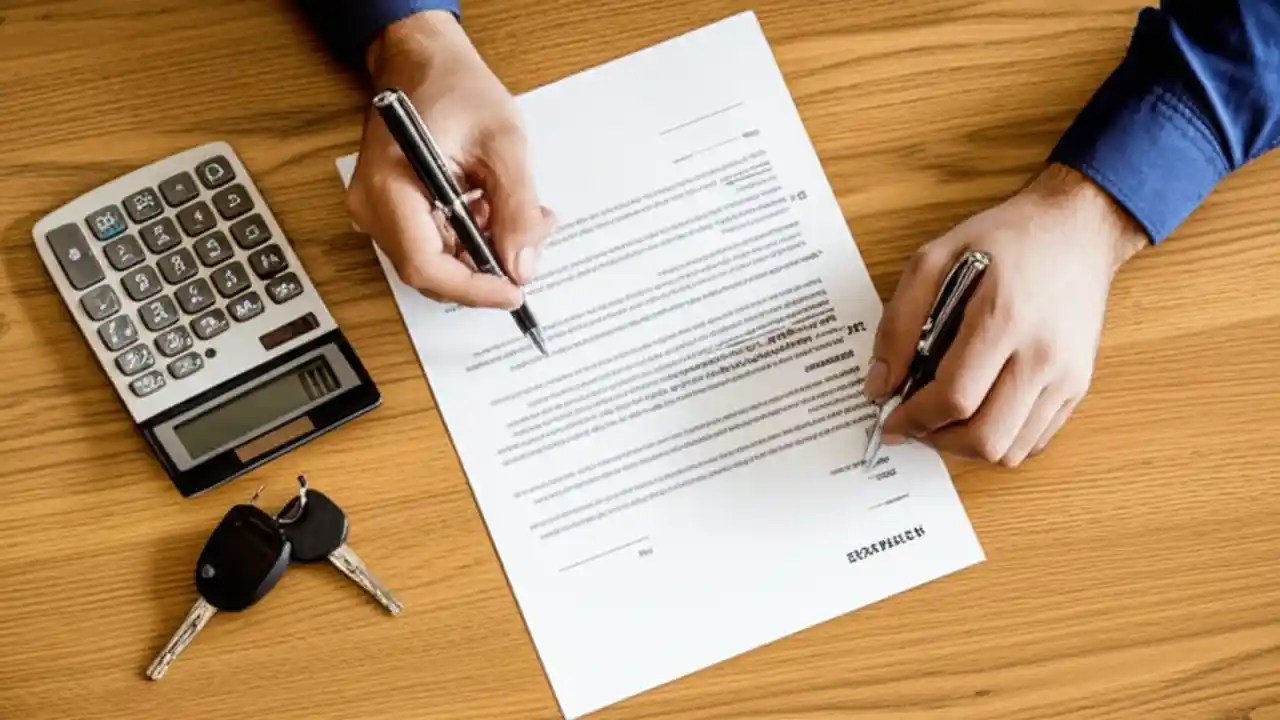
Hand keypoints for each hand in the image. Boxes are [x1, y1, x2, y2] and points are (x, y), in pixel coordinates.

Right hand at [345, 11, 554, 308]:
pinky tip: (497, 211)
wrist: (424, 61)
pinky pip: (435, 243)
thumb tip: (523, 266)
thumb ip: (516, 209)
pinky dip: (473, 238)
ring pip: (437, 262)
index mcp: (389, 187)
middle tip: (532, 244)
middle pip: (431, 271)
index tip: (514, 290)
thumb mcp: (503, 143)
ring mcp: (380, 211)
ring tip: (524, 219)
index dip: (473, 288)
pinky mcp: (395, 211)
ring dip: (485, 252)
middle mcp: (373, 207)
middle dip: (487, 269)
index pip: (425, 265)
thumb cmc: (455, 88)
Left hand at [864, 164, 1147, 465]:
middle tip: (915, 424)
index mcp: (1003, 319)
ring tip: (945, 418)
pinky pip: (1035, 440)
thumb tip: (880, 385)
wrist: (1077, 229)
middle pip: (986, 438)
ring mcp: (1067, 375)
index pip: (954, 399)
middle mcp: (1042, 355)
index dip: (914, 420)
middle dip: (938, 441)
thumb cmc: (1004, 240)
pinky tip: (979, 410)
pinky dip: (1000, 439)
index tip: (891, 420)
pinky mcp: (1079, 385)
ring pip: (1012, 450)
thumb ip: (899, 324)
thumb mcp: (933, 260)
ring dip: (968, 446)